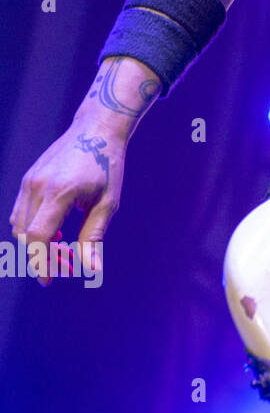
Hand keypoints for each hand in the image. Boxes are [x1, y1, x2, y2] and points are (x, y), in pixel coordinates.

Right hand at [9, 119, 121, 284]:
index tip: (48, 281)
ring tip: (61, 247)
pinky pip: (19, 212)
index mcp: (60, 192)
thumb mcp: (107, 202)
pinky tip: (54, 231)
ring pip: (19, 225)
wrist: (96, 131)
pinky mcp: (27, 180)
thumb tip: (91, 268)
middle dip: (40, 256)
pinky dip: (30, 227)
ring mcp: (29, 182)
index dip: (41, 263)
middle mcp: (37, 187)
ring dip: (34, 243)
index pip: (40, 237)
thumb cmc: (108, 166)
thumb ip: (94, 235)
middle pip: (26, 235)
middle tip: (62, 266)